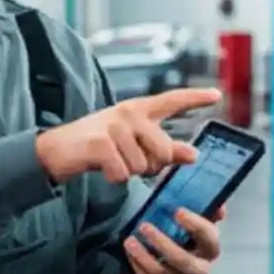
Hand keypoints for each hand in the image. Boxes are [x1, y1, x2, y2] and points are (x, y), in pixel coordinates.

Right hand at [36, 88, 221, 183]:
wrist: (57, 150)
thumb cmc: (98, 147)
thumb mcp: (132, 144)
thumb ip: (163, 148)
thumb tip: (194, 155)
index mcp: (139, 110)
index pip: (172, 101)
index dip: (195, 98)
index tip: (216, 96)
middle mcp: (129, 113)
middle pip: (163, 150)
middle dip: (151, 165)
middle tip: (129, 160)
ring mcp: (114, 126)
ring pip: (143, 166)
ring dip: (129, 172)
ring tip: (111, 161)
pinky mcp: (101, 143)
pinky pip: (123, 173)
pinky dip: (114, 177)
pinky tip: (101, 167)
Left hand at [123, 206, 224, 273]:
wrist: (169, 262)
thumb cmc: (179, 233)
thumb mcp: (188, 217)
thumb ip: (200, 207)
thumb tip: (220, 209)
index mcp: (209, 249)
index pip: (209, 238)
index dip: (196, 225)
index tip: (177, 211)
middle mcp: (201, 270)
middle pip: (184, 261)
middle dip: (162, 244)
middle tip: (143, 226)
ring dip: (145, 260)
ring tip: (129, 243)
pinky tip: (131, 271)